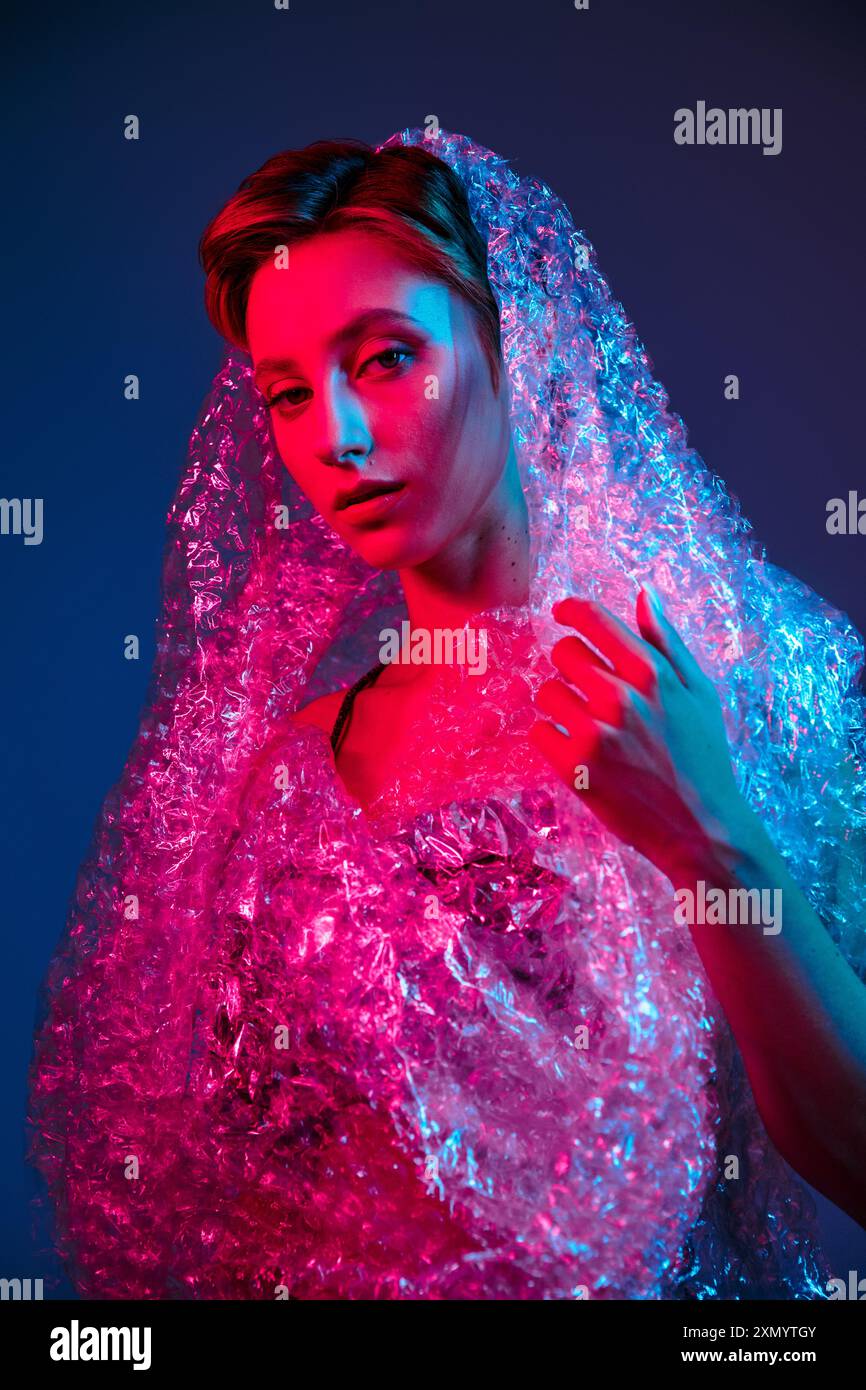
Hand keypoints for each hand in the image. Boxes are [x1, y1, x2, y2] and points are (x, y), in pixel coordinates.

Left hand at [528, 587, 751, 883]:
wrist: (702, 829)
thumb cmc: (702, 757)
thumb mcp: (699, 692)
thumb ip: (666, 640)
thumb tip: (644, 590)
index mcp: (652, 674)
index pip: (594, 619)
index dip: (571, 610)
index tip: (562, 611)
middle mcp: (621, 698)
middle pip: (563, 652)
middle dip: (571, 665)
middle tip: (589, 690)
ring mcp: (596, 733)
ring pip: (546, 691)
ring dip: (559, 703)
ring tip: (586, 724)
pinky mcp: (575, 769)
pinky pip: (539, 732)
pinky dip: (552, 738)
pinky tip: (577, 749)